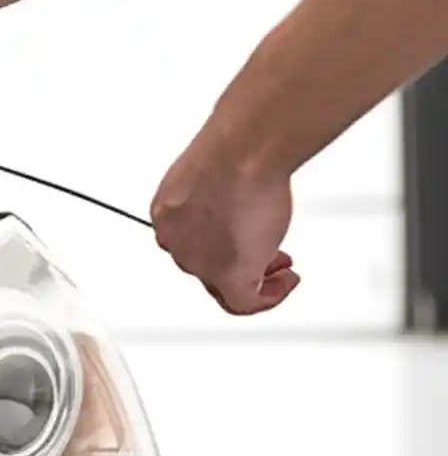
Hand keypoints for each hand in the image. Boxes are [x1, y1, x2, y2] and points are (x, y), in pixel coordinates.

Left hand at [150, 132, 300, 314]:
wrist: (244, 151)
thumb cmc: (232, 151)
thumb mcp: (213, 175)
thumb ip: (217, 198)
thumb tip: (234, 204)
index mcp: (166, 215)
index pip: (189, 242)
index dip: (220, 244)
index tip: (246, 237)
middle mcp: (176, 241)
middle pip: (207, 265)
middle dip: (242, 260)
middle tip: (271, 256)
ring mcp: (198, 262)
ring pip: (224, 286)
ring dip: (258, 279)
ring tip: (283, 270)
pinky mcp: (227, 276)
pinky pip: (244, 304)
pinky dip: (270, 296)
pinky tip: (287, 280)